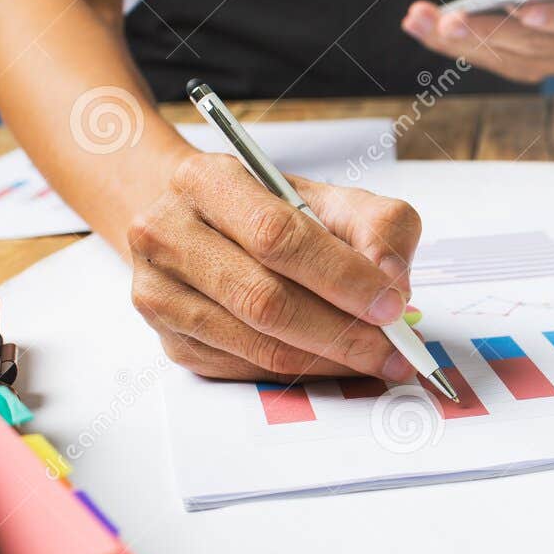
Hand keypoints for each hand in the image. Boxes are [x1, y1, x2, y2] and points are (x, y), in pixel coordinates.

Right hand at [127, 153, 421, 382]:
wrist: (197, 225)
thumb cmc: (268, 212)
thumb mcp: (327, 197)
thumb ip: (375, 224)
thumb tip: (393, 279)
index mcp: (207, 181)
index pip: (277, 236)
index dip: (341, 275)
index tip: (391, 304)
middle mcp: (168, 235)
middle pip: (264, 299)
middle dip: (342, 331)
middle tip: (392, 349)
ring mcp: (160, 293)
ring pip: (256, 343)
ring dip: (327, 359)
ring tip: (373, 359)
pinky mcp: (171, 341)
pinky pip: (246, 369)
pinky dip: (300, 372)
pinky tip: (333, 363)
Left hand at [400, 0, 553, 83]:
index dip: (552, 17)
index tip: (522, 6)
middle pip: (530, 44)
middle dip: (485, 32)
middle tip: (446, 20)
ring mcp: (550, 65)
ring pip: (502, 58)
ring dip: (456, 42)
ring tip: (418, 20)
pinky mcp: (524, 69)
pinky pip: (487, 60)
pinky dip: (453, 46)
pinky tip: (422, 27)